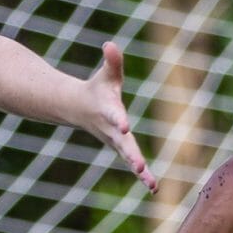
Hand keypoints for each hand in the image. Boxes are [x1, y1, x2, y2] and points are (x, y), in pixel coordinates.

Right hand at [83, 42, 158, 192]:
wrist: (79, 108)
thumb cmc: (98, 88)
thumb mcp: (106, 74)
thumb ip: (112, 61)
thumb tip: (110, 44)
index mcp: (108, 110)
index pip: (114, 115)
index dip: (118, 119)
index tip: (124, 126)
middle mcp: (111, 130)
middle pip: (123, 144)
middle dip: (131, 154)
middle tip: (140, 166)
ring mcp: (115, 142)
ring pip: (129, 158)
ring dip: (139, 170)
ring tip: (151, 183)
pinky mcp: (121, 148)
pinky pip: (133, 163)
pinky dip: (143, 175)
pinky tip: (154, 188)